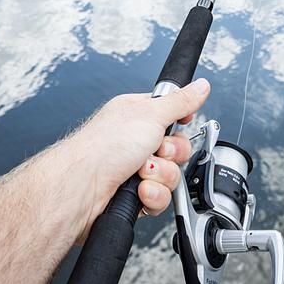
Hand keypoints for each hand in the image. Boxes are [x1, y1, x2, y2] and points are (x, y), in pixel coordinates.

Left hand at [60, 78, 210, 236]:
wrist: (83, 187)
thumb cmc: (103, 146)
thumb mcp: (150, 114)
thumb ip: (180, 101)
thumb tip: (201, 85)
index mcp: (137, 116)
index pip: (172, 117)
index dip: (179, 123)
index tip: (181, 123)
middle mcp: (136, 142)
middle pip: (176, 150)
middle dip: (170, 155)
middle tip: (153, 150)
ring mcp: (135, 170)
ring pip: (171, 176)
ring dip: (159, 176)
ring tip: (140, 172)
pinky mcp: (135, 195)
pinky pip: (161, 198)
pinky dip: (152, 195)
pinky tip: (138, 190)